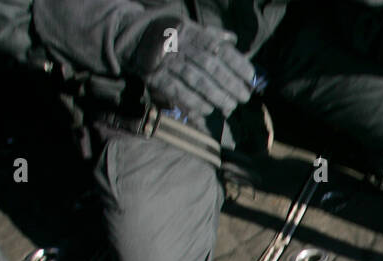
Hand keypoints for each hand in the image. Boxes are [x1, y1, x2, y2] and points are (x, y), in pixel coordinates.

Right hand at [131, 18, 256, 116]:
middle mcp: (179, 45)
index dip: (238, 64)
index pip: (219, 48)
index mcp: (191, 32)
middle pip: (210, 67)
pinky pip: (177, 92)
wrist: (132, 37)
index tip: (250, 79)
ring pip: (196, 81)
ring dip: (215, 97)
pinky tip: (207, 110)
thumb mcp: (189, 28)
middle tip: (243, 98)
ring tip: (229, 107)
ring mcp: (166, 61)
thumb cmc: (169, 35)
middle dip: (230, 84)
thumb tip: (234, 40)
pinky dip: (194, 103)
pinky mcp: (155, 76)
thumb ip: (211, 35)